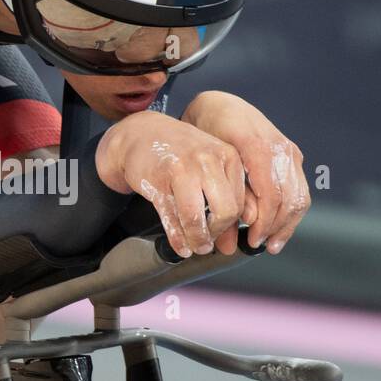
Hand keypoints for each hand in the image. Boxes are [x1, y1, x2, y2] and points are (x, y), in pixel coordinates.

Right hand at [95, 110, 245, 257]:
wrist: (140, 134)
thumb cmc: (179, 152)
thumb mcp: (209, 164)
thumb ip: (224, 196)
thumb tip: (230, 244)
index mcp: (227, 155)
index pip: (240, 201)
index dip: (231, 226)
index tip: (221, 234)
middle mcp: (207, 161)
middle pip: (225, 211)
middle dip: (217, 234)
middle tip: (209, 242)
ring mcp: (181, 170)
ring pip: (196, 218)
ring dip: (196, 240)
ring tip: (195, 247)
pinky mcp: (157, 182)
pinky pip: (171, 218)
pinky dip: (177, 239)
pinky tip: (180, 246)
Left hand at [180, 91, 309, 253]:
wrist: (221, 107)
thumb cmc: (210, 133)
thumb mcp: (213, 162)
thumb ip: (232, 192)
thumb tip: (248, 221)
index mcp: (258, 148)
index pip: (271, 196)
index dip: (264, 223)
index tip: (252, 241)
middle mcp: (280, 148)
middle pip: (290, 199)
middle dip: (277, 228)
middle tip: (260, 245)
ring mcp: (289, 151)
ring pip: (299, 196)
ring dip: (288, 224)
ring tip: (272, 243)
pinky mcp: (293, 155)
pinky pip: (299, 188)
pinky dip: (291, 211)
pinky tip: (278, 227)